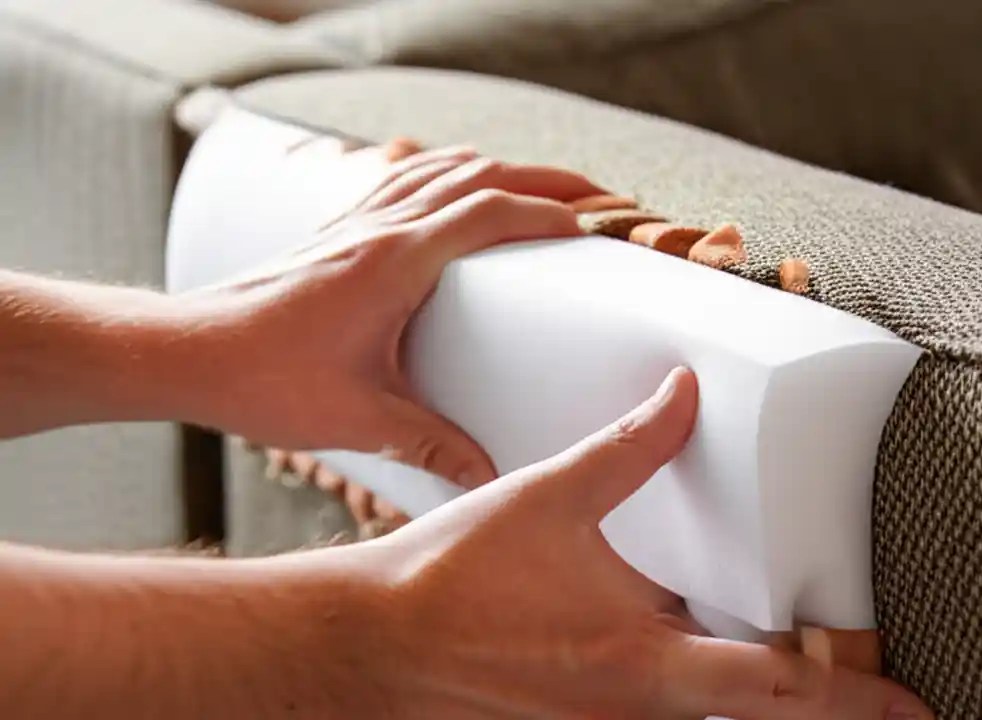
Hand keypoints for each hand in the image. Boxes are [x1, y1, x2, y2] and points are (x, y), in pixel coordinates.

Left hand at [185, 139, 604, 486]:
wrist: (187, 353)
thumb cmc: (265, 381)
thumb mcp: (360, 420)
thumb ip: (431, 447)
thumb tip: (489, 479)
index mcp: (394, 263)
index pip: (488, 213)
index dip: (546, 215)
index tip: (590, 230)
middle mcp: (377, 229)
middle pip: (475, 175)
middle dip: (542, 180)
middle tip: (593, 194)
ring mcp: (354, 223)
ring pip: (440, 169)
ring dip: (498, 169)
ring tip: (542, 184)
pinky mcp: (336, 231)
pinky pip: (403, 178)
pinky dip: (445, 170)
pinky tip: (456, 180)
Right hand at [329, 368, 932, 719]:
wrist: (373, 647)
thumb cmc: (452, 579)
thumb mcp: (550, 498)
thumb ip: (630, 448)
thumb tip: (684, 394)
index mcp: (644, 664)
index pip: (779, 692)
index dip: (857, 700)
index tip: (916, 707)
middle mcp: (637, 715)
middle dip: (833, 708)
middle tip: (894, 692)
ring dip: (771, 700)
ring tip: (819, 667)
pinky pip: (669, 716)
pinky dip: (712, 696)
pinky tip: (713, 659)